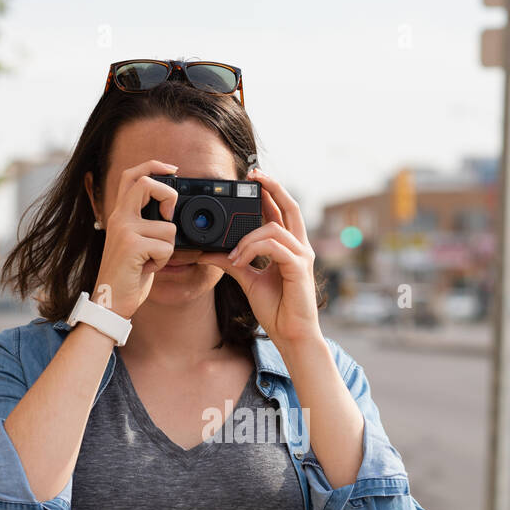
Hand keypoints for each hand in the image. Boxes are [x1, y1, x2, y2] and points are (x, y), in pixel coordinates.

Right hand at [92, 159, 180, 317]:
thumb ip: (146, 224)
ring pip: (168, 227)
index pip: (131, 175)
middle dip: (169, 195)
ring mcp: (124, 230)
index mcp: (119, 214)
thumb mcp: (135, 243)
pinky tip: (147, 268)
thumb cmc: (127, 275)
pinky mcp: (132, 246)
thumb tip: (171, 213)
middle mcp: (119, 217)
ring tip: (150, 259)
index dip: (153, 166)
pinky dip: (162, 261)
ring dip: (166, 248)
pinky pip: (166, 246)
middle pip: (147, 183)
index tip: (173, 170)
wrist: (110, 301)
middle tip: (169, 216)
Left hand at [199, 167, 321, 349]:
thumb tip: (208, 252)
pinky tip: (240, 261)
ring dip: (248, 237)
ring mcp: (301, 256)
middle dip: (273, 187)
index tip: (253, 179)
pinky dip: (253, 249)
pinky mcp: (299, 268)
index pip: (281, 212)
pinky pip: (275, 246)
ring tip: (234, 255)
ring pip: (274, 228)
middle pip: (290, 206)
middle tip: (254, 174)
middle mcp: (299, 247)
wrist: (290, 335)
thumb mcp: (247, 279)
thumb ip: (232, 262)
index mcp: (288, 247)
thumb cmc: (276, 309)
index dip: (270, 192)